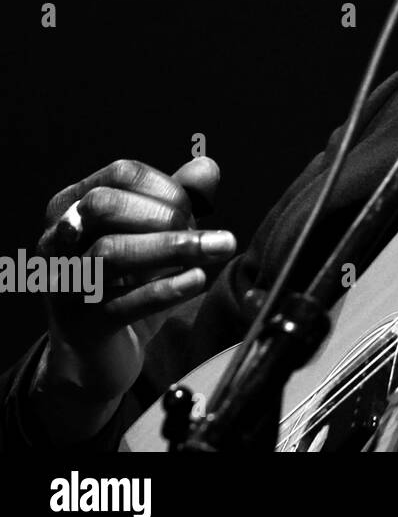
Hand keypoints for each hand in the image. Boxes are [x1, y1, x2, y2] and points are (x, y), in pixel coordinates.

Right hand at [29, 156, 233, 441]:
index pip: (120, 175)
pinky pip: (122, 303)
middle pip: (105, 206)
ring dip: (172, 248)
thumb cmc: (124, 278)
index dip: (166, 186)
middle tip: (207, 229)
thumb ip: (177, 199)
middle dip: (164, 214)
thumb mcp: (149, 234)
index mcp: (72, 205)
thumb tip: (208, 166)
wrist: (94, 350)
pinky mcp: (81, 324)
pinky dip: (164, 289)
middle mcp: (57, 239)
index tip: (196, 208)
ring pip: (111, 252)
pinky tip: (198, 280)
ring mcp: (64, 282)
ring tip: (220, 247)